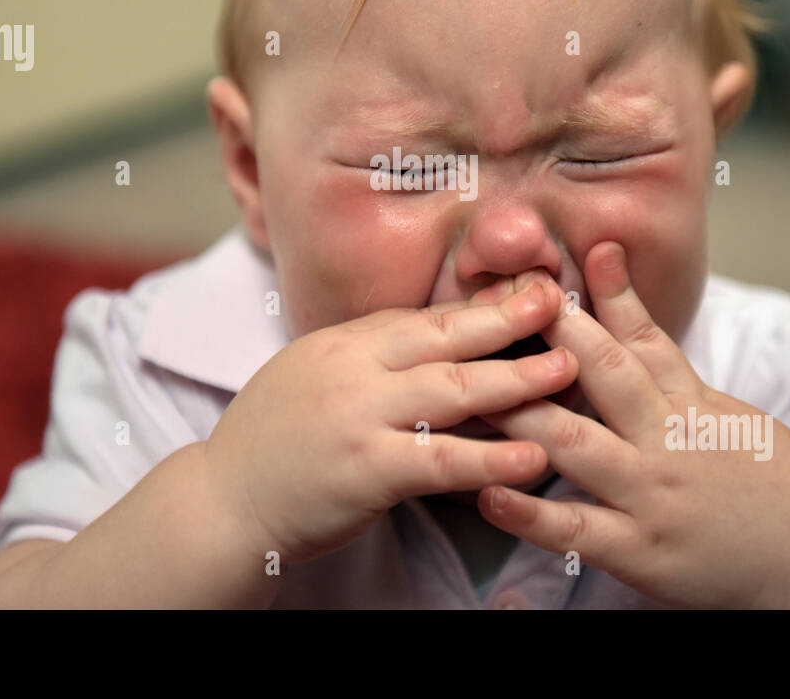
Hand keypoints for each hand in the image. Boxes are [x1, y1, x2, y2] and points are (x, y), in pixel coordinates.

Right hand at [202, 271, 576, 567]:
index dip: (480, 304)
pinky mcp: (365, 470)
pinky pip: (440, 460)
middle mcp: (353, 369)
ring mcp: (358, 417)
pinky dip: (489, 457)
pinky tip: (531, 458)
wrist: (222, 501)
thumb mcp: (315, 374)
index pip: (423, 316)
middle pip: (443, 336)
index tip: (528, 289)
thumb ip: (371, 357)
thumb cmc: (275, 441)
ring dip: (516, 378)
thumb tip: (433, 337)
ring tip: (567, 370)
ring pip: (451, 389)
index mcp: (343, 342)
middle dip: (507, 317)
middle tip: (560, 301)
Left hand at [475, 242, 789, 607]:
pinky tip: (489, 494)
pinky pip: (575, 529)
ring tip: (471, 385)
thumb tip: (635, 329)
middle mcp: (668, 440)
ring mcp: (651, 494)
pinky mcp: (640, 551)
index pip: (648, 338)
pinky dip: (530, 513)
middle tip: (511, 295)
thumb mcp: (732, 416)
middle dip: (557, 330)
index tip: (591, 248)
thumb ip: (678, 379)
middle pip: (607, 373)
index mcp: (693, 405)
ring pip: (576, 443)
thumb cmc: (774, 486)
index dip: (616, 292)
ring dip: (521, 410)